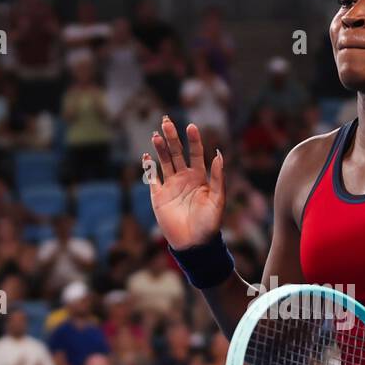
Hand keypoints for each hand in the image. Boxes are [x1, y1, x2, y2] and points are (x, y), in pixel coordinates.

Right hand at [145, 118, 225, 249]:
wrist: (194, 244)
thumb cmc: (209, 224)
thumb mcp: (217, 200)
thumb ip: (217, 177)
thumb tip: (218, 154)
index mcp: (200, 177)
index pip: (196, 153)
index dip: (194, 140)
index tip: (192, 126)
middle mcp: (184, 178)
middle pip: (177, 152)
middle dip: (172, 137)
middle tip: (166, 121)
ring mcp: (171, 185)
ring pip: (164, 161)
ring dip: (160, 148)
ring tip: (156, 134)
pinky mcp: (159, 196)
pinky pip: (152, 178)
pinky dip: (148, 167)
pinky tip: (146, 156)